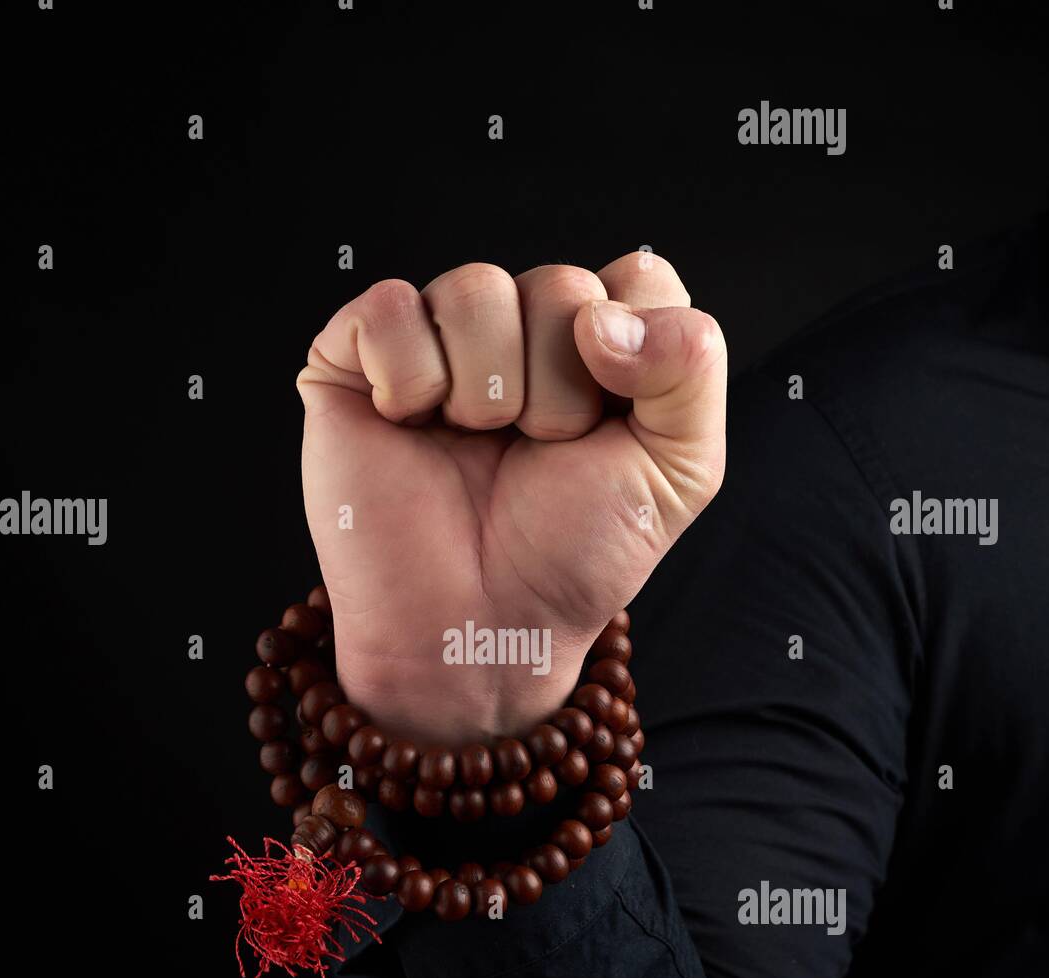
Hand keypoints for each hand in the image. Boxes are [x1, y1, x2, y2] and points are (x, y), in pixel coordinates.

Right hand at [295, 253, 726, 743]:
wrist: (482, 627)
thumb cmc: (569, 557)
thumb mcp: (678, 471)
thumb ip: (691, 366)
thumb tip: (603, 314)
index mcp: (596, 351)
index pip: (635, 279)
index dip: (634, 352)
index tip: (607, 427)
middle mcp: (518, 336)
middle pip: (560, 285)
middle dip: (560, 390)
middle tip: (535, 453)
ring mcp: (437, 346)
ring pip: (475, 289)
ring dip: (489, 390)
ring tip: (477, 444)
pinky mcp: (357, 363)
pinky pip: (390, 309)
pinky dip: (410, 377)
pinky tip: (411, 425)